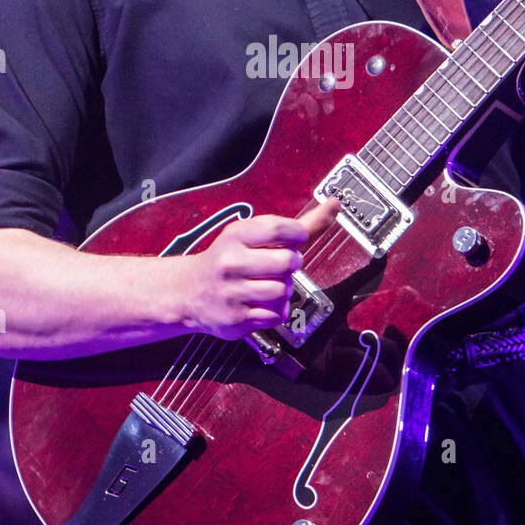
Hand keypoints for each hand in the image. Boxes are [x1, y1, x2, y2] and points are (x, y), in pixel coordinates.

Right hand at [176, 198, 340, 340]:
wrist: (188, 292)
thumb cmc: (229, 259)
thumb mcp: (254, 236)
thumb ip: (299, 225)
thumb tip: (335, 205)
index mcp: (235, 236)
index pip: (277, 229)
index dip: (296, 235)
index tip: (295, 239)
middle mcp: (231, 262)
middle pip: (287, 262)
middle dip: (290, 265)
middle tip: (278, 266)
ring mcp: (232, 292)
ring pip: (283, 291)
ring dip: (283, 290)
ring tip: (267, 286)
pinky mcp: (236, 319)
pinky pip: (276, 315)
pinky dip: (275, 311)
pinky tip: (260, 303)